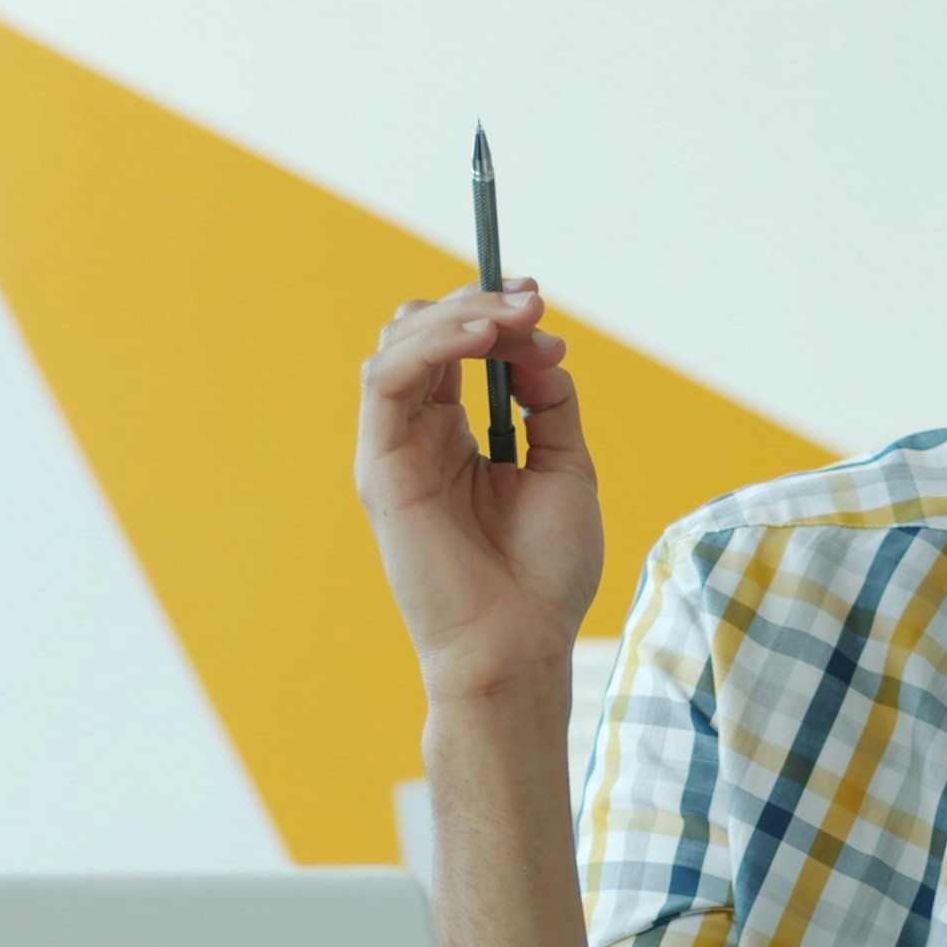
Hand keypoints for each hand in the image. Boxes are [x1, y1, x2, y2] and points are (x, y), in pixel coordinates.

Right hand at [356, 279, 603, 703]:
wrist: (520, 645)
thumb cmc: (543, 575)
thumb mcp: (565, 467)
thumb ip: (549, 402)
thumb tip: (538, 343)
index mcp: (457, 437)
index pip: (456, 348)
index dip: (495, 314)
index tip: (541, 302)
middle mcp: (418, 437)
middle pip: (422, 335)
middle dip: (479, 303)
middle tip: (532, 300)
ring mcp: (395, 450)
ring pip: (398, 345)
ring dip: (455, 315)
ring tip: (510, 317)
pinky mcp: (380, 467)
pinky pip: (386, 381)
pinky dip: (430, 345)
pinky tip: (482, 339)